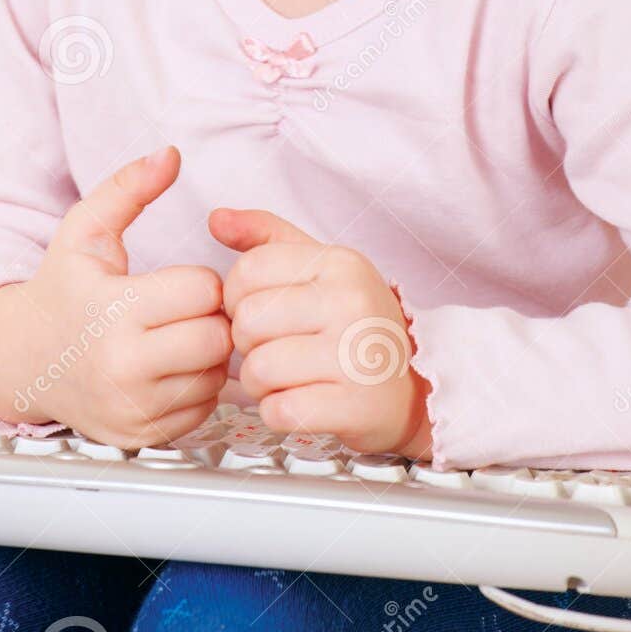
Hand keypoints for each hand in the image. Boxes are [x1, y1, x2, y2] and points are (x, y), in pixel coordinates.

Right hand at [0, 147, 231, 445]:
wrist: (26, 359)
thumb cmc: (63, 289)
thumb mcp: (85, 229)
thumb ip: (129, 187)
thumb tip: (171, 154)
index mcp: (112, 312)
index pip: (202, 291)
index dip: (201, 280)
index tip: (179, 280)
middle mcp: (123, 368)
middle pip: (217, 338)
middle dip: (212, 318)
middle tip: (189, 310)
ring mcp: (133, 409)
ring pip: (217, 376)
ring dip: (210, 354)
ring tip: (179, 336)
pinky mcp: (144, 436)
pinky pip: (204, 410)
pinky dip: (198, 387)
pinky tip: (172, 366)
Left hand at [209, 207, 431, 457]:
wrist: (414, 385)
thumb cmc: (355, 322)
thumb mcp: (321, 266)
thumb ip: (266, 237)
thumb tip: (216, 219)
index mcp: (339, 262)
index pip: (248, 270)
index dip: (236, 296)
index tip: (258, 310)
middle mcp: (351, 303)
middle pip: (247, 322)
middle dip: (247, 343)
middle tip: (273, 347)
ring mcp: (355, 357)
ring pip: (258, 370)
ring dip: (259, 383)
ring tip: (284, 377)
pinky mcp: (354, 407)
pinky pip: (278, 411)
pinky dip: (277, 412)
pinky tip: (299, 402)